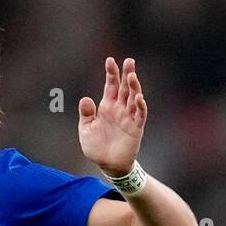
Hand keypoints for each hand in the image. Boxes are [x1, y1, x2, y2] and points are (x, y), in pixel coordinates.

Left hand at [78, 56, 146, 177]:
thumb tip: (85, 99)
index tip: (110, 60)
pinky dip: (140, 106)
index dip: (111, 73)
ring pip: (133, 98)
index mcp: (107, 106)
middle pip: (125, 88)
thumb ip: (86, 114)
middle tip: (129, 61)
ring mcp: (128, 117)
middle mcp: (119, 109)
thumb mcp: (86, 130)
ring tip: (132, 75)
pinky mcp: (136, 128)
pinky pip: (140, 115)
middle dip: (126, 74)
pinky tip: (138, 97)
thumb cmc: (96, 147)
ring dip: (134, 86)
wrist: (107, 165)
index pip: (111, 86)